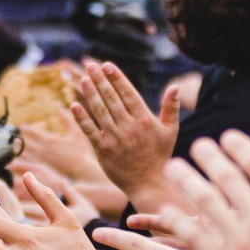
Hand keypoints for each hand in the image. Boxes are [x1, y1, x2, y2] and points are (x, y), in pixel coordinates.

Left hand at [18, 111, 103, 184]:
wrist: (83, 174)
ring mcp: (41, 163)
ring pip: (24, 156)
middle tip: (12, 137)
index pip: (33, 133)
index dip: (26, 129)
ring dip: (17, 152)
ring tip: (11, 149)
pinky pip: (27, 168)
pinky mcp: (42, 172)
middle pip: (25, 144)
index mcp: (49, 141)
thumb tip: (61, 109)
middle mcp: (42, 151)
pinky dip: (20, 166)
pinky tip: (14, 166)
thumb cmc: (82, 153)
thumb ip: (68, 120)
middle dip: (18, 140)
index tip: (21, 126)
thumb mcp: (77, 133)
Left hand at [73, 60, 180, 213]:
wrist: (149, 183)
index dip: (116, 78)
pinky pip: (89, 130)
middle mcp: (129, 126)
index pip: (128, 92)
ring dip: (90, 93)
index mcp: (144, 119)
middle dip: (100, 80)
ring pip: (99, 110)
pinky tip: (74, 105)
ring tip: (83, 79)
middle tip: (91, 65)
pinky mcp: (103, 150)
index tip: (107, 65)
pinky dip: (81, 118)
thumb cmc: (160, 155)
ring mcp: (114, 138)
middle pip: (111, 98)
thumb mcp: (171, 131)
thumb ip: (171, 108)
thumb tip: (175, 87)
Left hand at [164, 131, 249, 249]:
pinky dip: (178, 222)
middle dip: (210, 156)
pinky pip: (193, 236)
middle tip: (198, 145)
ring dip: (187, 180)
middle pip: (228, 177)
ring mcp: (241, 242)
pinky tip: (166, 212)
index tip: (228, 137)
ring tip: (174, 168)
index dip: (241, 147)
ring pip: (205, 201)